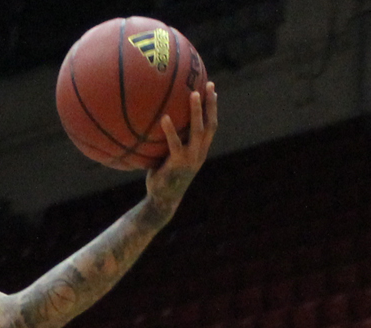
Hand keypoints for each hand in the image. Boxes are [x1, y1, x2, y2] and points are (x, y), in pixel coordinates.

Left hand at [144, 82, 218, 211]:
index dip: (213, 108)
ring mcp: (191, 158)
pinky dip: (171, 130)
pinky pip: (175, 144)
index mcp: (200, 150)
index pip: (211, 125)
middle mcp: (200, 153)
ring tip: (193, 94)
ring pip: (198, 131)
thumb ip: (169, 140)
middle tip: (208, 85)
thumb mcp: (169, 156)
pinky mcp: (178, 164)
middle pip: (211, 124)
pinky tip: (164, 118)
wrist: (163, 200)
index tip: (212, 89)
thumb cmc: (163, 176)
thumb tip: (157, 120)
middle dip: (211, 104)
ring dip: (197, 112)